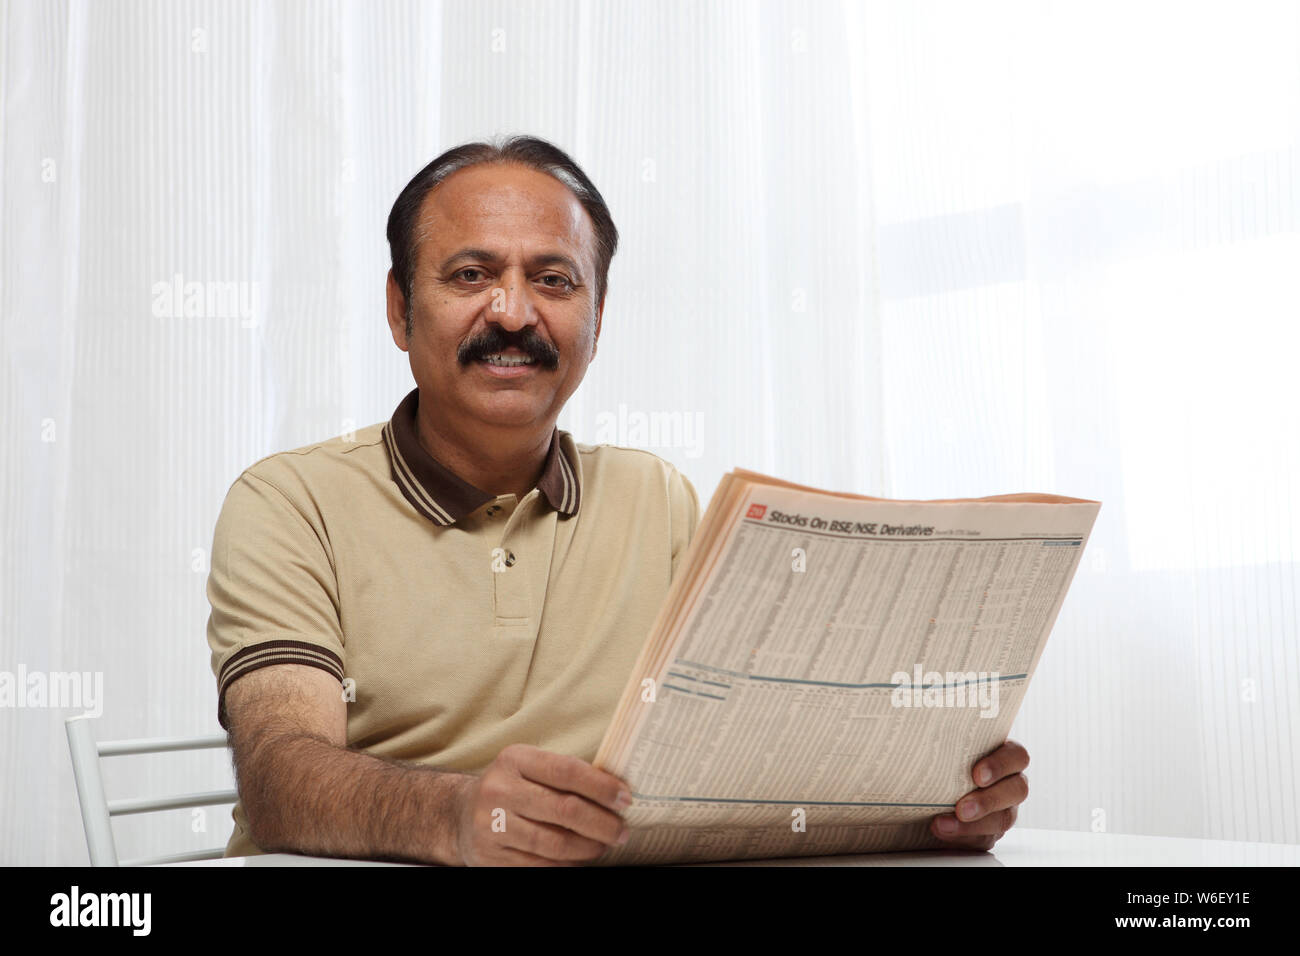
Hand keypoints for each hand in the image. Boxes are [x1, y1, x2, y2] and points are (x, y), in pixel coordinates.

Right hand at [452, 743, 632, 865]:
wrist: (460, 814)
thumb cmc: (511, 787)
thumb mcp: (529, 767)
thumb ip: (564, 774)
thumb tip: (615, 792)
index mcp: (514, 759)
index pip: (566, 771)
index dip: (601, 786)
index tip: (625, 798)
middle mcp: (500, 790)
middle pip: (564, 810)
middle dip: (602, 823)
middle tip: (622, 830)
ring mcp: (492, 826)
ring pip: (554, 843)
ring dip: (588, 847)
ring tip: (604, 845)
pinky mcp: (491, 857)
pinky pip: (539, 866)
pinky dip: (567, 865)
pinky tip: (580, 859)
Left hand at [928, 739, 1028, 850]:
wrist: (928, 786)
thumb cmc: (941, 757)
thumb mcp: (945, 745)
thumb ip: (944, 739)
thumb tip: (920, 732)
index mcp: (1004, 753)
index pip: (1016, 756)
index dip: (1000, 765)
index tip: (976, 775)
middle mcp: (1010, 781)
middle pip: (1016, 790)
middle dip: (988, 801)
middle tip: (961, 808)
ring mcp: (1005, 807)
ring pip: (1003, 818)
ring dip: (973, 825)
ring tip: (943, 824)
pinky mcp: (991, 830)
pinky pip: (985, 838)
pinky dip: (962, 837)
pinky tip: (942, 830)